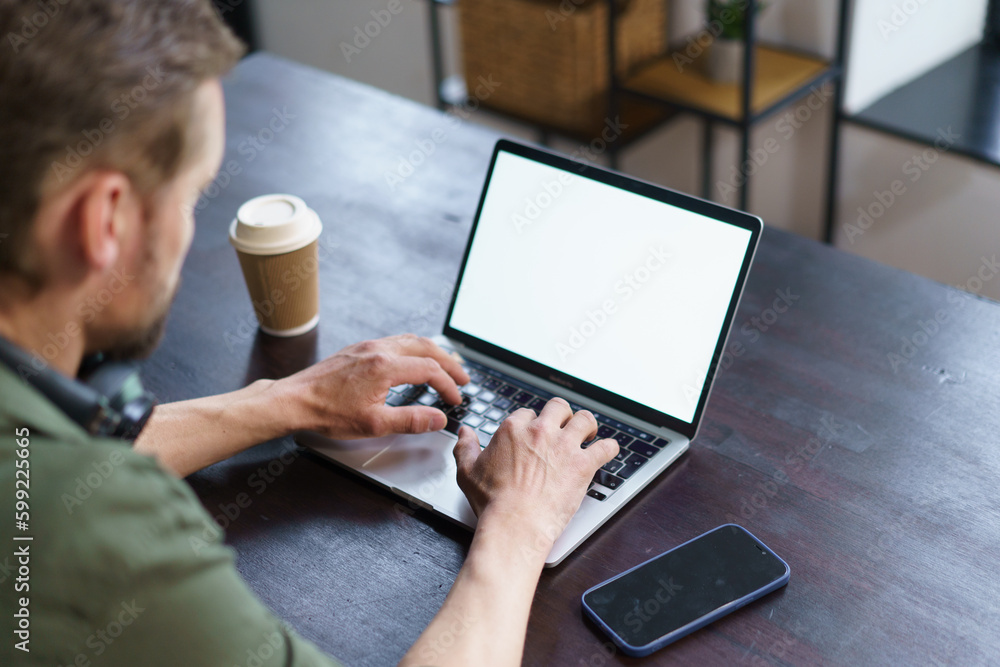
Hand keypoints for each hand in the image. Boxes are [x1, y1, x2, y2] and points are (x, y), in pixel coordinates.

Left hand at [273, 334, 468, 438]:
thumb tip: (438, 418)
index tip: (455, 400)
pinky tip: (414, 360)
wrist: (294, 400)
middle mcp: (378, 349)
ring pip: (411, 340)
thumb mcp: (373, 424)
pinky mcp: (358, 348)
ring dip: (433, 352)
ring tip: (445, 366)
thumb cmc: (327, 412)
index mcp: (385, 366)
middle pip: (426, 348)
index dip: (448, 385)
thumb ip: (411, 420)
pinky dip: (415, 348)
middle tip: (462, 378)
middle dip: (448, 363)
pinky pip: (395, 341)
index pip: (430, 370)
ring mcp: (368, 346)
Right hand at [453, 398, 618, 554]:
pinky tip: (607, 450)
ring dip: (588, 425)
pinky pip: (605, 448)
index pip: (527, 414)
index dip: (532, 424)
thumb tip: (465, 432)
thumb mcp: (467, 471)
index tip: (534, 434)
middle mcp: (541, 432)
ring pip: (585, 420)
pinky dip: (609, 448)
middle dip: (562, 415)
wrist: (515, 523)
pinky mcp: (583, 464)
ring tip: (589, 433)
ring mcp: (564, 446)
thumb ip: (465, 447)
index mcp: (513, 429)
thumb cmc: (492, 501)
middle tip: (565, 426)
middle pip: (558, 408)